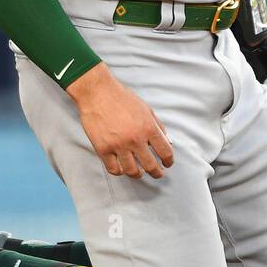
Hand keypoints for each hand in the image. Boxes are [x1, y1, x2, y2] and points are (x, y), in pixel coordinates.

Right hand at [66, 63, 173, 178]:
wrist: (97, 92)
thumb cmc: (122, 98)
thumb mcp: (146, 109)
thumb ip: (158, 126)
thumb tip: (167, 141)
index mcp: (148, 128)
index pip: (165, 152)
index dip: (168, 161)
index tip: (167, 164)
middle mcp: (135, 139)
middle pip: (151, 166)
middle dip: (157, 173)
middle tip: (157, 173)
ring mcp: (118, 145)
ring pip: (132, 171)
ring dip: (138, 174)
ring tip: (139, 172)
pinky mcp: (103, 149)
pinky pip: (113, 169)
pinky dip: (120, 171)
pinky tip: (122, 168)